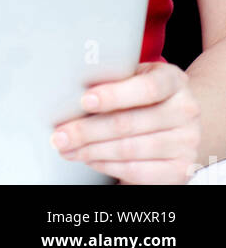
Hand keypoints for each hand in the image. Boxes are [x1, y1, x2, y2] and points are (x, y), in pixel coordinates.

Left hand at [51, 61, 202, 184]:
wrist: (183, 118)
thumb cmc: (150, 93)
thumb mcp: (139, 75)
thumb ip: (116, 78)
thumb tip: (72, 86)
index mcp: (174, 81)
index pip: (146, 88)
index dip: (113, 95)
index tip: (84, 100)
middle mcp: (185, 112)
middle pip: (129, 123)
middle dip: (87, 131)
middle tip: (61, 134)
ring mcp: (185, 143)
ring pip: (129, 150)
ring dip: (92, 151)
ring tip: (69, 148)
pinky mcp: (179, 170)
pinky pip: (137, 171)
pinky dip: (107, 166)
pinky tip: (90, 159)